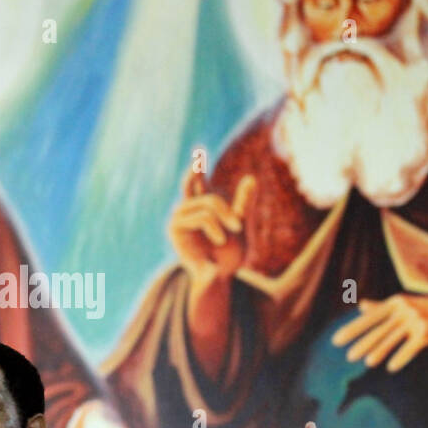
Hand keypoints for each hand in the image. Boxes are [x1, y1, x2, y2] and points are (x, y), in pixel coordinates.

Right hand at [169, 169, 255, 283]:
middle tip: (237, 224)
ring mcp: (178, 217)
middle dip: (221, 203)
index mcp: (200, 206)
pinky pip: (201, 216)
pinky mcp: (175, 228)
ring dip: (223, 218)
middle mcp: (187, 209)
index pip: (196, 181)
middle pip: (201, 188)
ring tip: (227, 236)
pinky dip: (214, 226)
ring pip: (207, 204)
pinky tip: (219, 239)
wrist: (220, 276)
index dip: (197, 166)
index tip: (199, 150)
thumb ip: (244, 202)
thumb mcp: (240, 224)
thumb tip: (251, 178)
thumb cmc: (229, 254)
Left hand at [330, 294, 427, 372]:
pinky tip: (391, 368)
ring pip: (393, 338)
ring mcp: (417, 320)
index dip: (353, 329)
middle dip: (362, 342)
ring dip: (379, 351)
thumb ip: (383, 307)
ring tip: (366, 363)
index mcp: (397, 302)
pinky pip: (412, 347)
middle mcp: (405, 309)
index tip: (336, 340)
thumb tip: (361, 305)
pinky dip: (402, 357)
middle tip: (347, 355)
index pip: (370, 317)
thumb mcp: (406, 304)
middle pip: (378, 328)